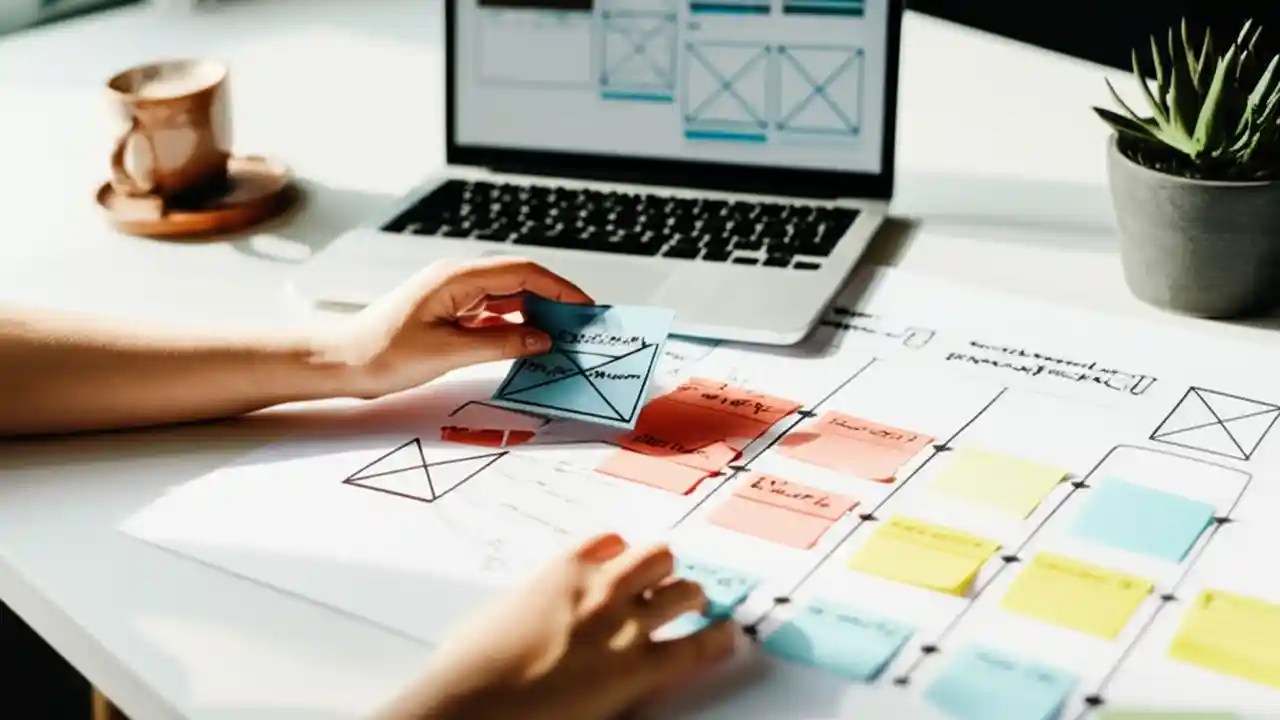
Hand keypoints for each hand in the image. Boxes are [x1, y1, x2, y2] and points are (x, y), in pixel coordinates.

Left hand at [316, 256, 591, 397]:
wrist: (341, 362)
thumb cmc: (382, 353)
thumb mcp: (449, 352)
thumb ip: (501, 344)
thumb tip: (542, 340)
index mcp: (457, 278)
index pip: (523, 272)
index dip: (559, 287)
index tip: (585, 307)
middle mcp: (458, 280)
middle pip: (520, 282)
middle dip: (555, 300)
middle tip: (582, 325)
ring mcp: (454, 296)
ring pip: (508, 299)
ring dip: (537, 315)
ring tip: (563, 337)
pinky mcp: (450, 313)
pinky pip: (493, 315)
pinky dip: (515, 328)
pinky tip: (530, 345)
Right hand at [378, 533, 737, 719]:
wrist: (476, 703)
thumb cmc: (470, 667)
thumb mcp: (493, 615)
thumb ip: (527, 604)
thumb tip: (530, 612)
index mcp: (563, 570)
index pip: (609, 541)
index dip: (619, 553)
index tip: (621, 562)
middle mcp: (601, 588)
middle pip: (657, 556)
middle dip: (662, 571)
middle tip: (664, 585)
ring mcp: (624, 626)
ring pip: (685, 590)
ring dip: (690, 597)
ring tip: (695, 604)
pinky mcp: (639, 669)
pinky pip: (697, 646)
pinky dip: (716, 639)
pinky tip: (725, 637)